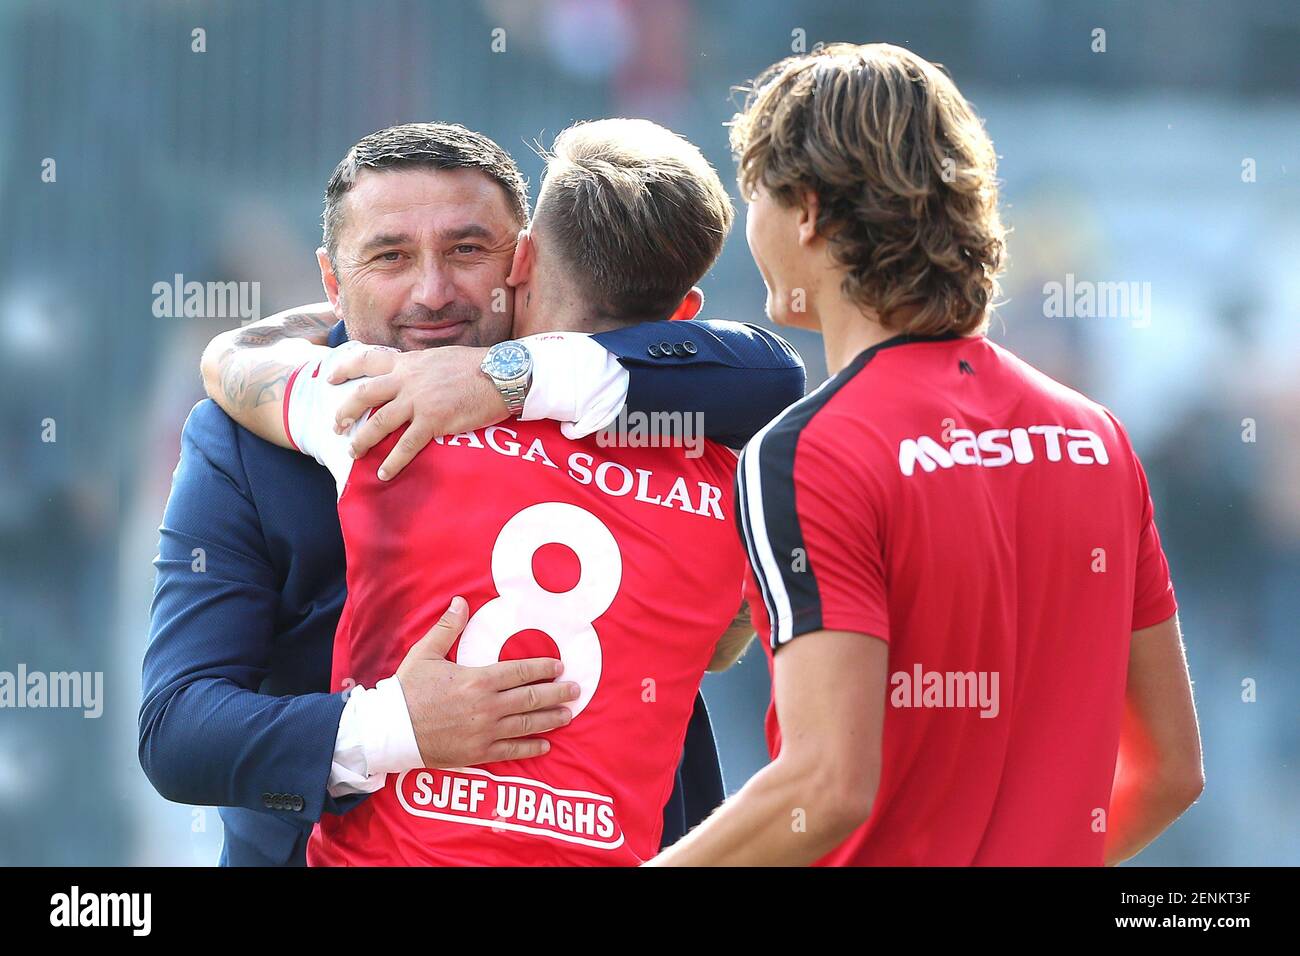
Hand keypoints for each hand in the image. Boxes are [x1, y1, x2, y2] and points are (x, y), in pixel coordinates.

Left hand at [326, 346, 508, 479]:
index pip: (367, 359)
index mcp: (409, 363)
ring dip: (363, 440)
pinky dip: (393, 461)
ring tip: (353, 453)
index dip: (345, 369)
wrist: (501, 374)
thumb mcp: (441, 358)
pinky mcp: (433, 421)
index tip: (330, 377)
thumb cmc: (477, 366)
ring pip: (379, 422)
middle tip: (335, 426)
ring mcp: (419, 401)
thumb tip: (413, 376)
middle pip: (365, 394)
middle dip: (345, 411)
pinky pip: (407, 445)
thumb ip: (421, 368)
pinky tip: (385, 473)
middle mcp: (408, 380)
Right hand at [395, 597, 578, 766]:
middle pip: (532, 698)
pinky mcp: (479, 752)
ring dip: (551, 719)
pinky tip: (545, 745)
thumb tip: (460, 601)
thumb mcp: (425, 654)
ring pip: (527, 724)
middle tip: (576, 690)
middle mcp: (488, 706)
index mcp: (478, 679)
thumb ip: (447, 628)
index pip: (521, 671)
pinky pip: (512, 750)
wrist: (390, 732)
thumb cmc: (407, 691)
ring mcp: (485, 731)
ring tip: (568, 715)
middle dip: (557, 693)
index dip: (543, 668)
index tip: (559, 666)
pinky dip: (531, 748)